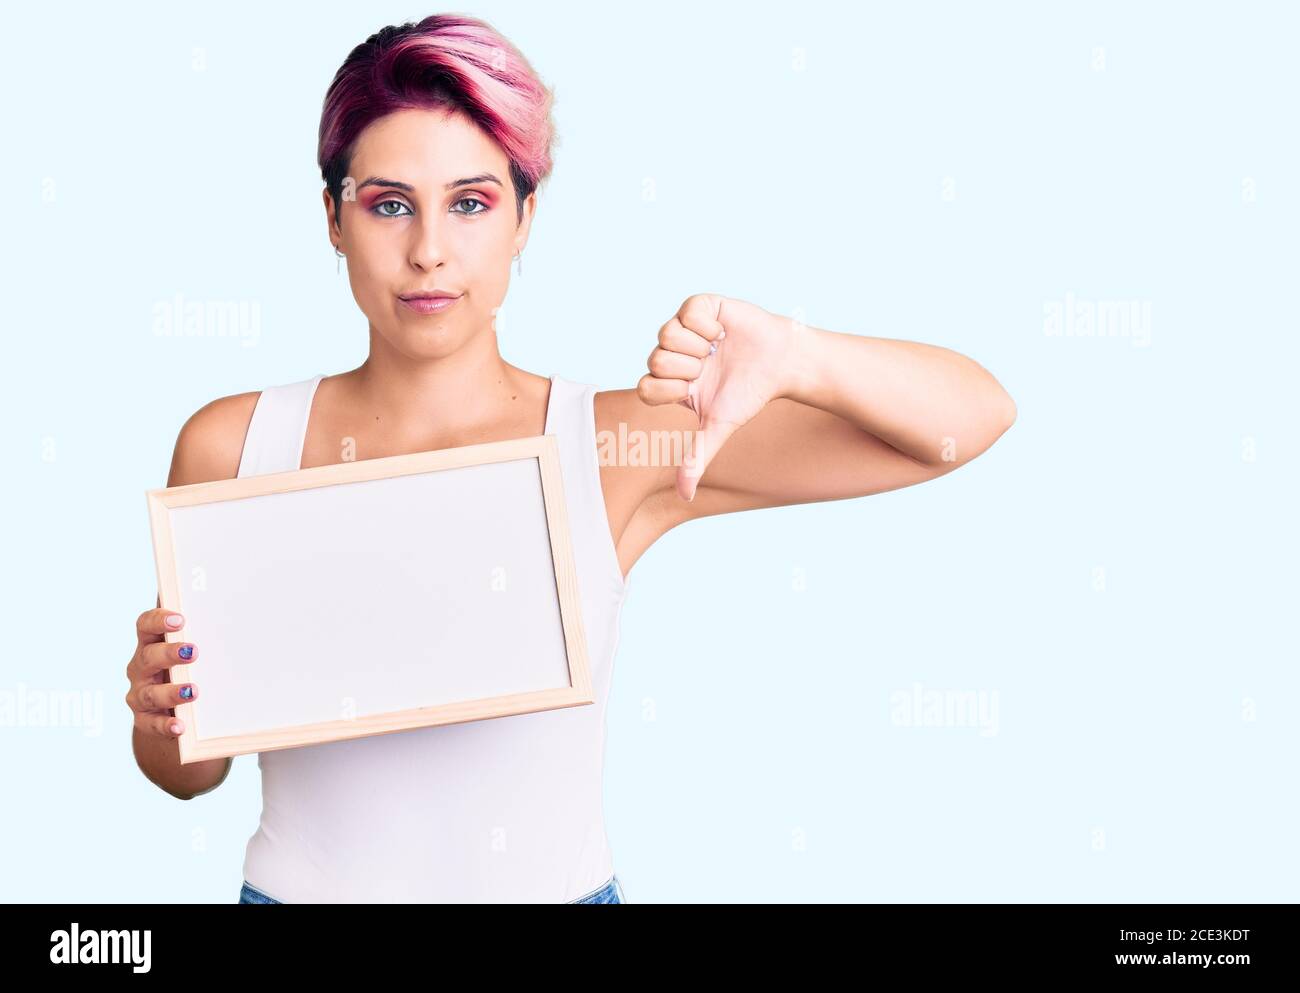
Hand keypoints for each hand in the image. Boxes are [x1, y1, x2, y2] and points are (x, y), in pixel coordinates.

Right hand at [126, 607, 198, 738]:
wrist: (174, 711)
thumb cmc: (187, 670)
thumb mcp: (191, 651)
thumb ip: (201, 630)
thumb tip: (228, 603)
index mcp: (151, 644)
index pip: (145, 625)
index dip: (159, 620)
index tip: (180, 618)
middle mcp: (141, 668)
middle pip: (149, 657)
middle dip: (169, 653)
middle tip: (193, 651)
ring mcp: (140, 694)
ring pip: (150, 693)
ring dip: (171, 692)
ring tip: (194, 691)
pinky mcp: (145, 720)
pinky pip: (152, 724)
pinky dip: (166, 725)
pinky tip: (180, 726)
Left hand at [638, 294, 803, 500]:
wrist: (781, 365)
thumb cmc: (749, 395)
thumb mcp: (720, 427)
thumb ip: (696, 457)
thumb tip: (684, 495)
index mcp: (671, 382)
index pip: (645, 387)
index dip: (671, 390)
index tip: (695, 389)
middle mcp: (672, 354)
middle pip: (655, 360)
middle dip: (688, 368)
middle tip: (709, 367)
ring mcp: (684, 328)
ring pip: (666, 334)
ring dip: (699, 346)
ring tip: (717, 349)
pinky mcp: (700, 305)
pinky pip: (687, 311)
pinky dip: (709, 325)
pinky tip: (722, 332)